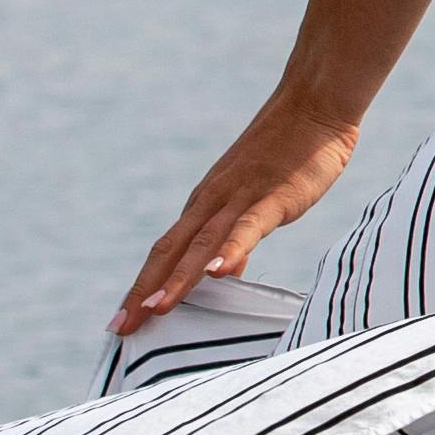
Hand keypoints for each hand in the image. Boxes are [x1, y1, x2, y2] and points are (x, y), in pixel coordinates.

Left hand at [119, 96, 360, 332]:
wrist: (313, 105)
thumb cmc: (287, 154)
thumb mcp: (255, 202)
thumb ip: (236, 238)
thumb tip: (223, 274)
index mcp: (204, 206)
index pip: (164, 253)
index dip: (141, 287)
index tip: (122, 321)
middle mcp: (211, 203)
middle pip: (168, 253)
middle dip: (143, 292)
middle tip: (121, 329)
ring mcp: (240, 199)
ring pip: (200, 245)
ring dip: (176, 279)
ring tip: (155, 310)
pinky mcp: (273, 197)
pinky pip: (248, 228)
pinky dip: (231, 251)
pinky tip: (218, 273)